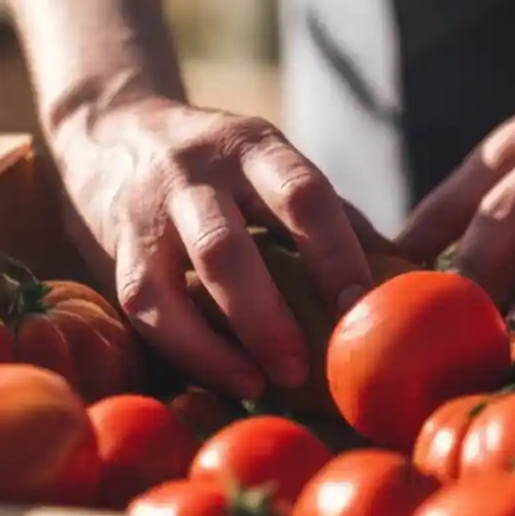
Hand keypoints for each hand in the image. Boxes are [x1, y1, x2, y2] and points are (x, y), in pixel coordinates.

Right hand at [52, 97, 385, 398]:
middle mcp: (198, 172)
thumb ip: (329, 213)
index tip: (365, 305)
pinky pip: (146, 305)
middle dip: (268, 314)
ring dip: (223, 340)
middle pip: (229, 245)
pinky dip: (190, 349)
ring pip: (172, 283)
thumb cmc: (219, 166)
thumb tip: (406, 273)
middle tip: (305, 368)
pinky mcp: (116, 245)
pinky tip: (229, 378)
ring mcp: (151, 209)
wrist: (109, 130)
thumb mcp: (271, 166)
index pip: (302, 194)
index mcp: (255, 147)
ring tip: (262, 385)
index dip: (335, 252)